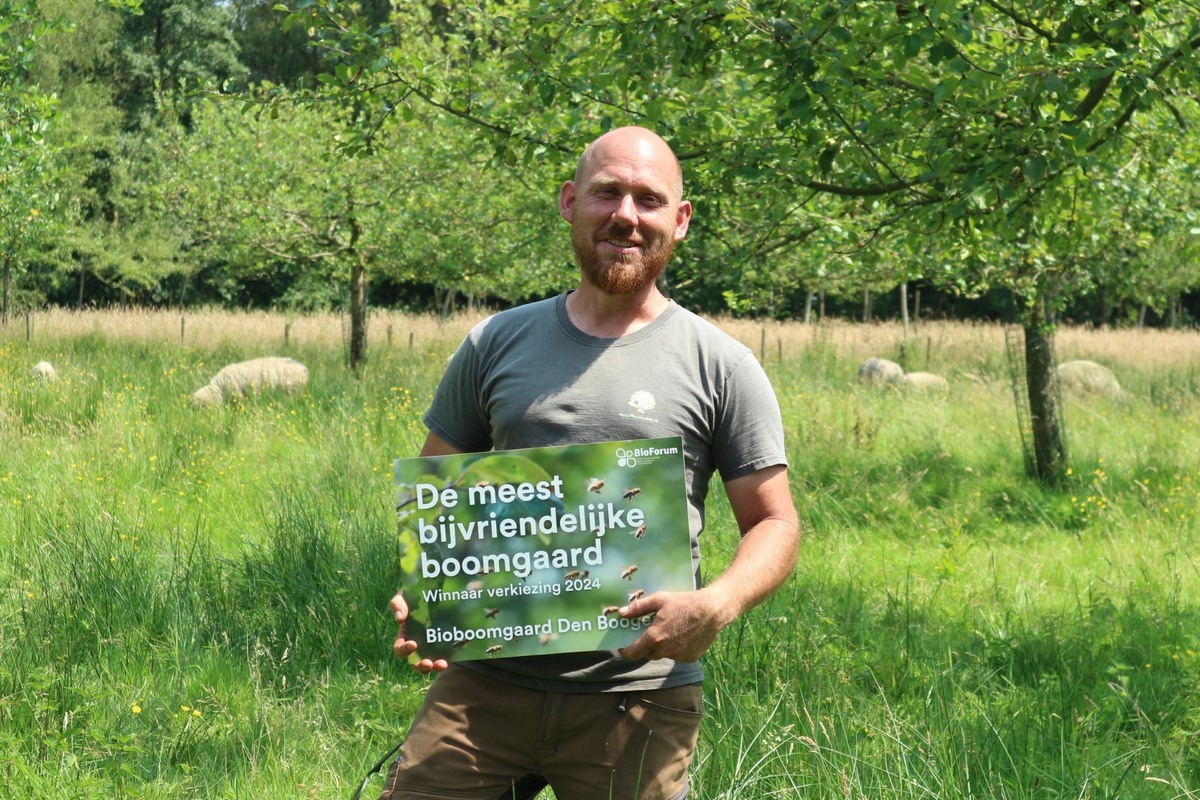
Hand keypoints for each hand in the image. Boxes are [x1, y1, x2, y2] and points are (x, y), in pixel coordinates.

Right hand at [390, 593, 448, 673]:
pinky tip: (453, 657)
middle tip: (427, 663)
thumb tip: (400, 619)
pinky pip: (445, 656)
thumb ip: (398, 604)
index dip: (404, 649)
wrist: (436, 592)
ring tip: (442, 665)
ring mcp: (431, 647)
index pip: (400, 648)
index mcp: (405, 635)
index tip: (413, 645)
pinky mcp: (444, 645)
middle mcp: (417, 645)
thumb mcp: (404, 596)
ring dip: (434, 667)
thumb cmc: (415, 596)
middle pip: (415, 662)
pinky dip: (447, 659)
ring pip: (430, 664)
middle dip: (421, 665)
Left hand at [616, 586, 733, 662]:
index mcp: (655, 637)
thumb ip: (638, 608)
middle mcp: (665, 651)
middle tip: (651, 633)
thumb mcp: (659, 599)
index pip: (633, 653)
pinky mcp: (690, 658)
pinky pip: (678, 656)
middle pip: (649, 654)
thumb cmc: (684, 603)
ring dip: (663, 646)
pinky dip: (677, 648)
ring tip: (671, 630)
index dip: (626, 651)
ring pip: (664, 654)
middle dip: (647, 645)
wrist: (712, 610)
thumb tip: (622, 613)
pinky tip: (683, 635)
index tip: (623, 647)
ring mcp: (678, 657)